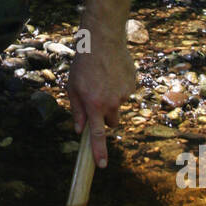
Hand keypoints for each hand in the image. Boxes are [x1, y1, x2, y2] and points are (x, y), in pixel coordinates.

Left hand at [67, 25, 135, 168]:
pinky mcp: (133, 84)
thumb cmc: (83, 64)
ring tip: (103, 79)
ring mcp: (124, 93)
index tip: (102, 165)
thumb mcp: (72, 88)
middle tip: (97, 101)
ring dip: (111, 99)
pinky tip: (112, 73)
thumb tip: (79, 129)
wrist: (103, 40)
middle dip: (105, 118)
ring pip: (118, 105)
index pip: (97, 135)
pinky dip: (119, 87)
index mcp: (94, 105)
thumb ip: (76, 110)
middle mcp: (111, 102)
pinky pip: (125, 92)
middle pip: (111, 123)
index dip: (99, 152)